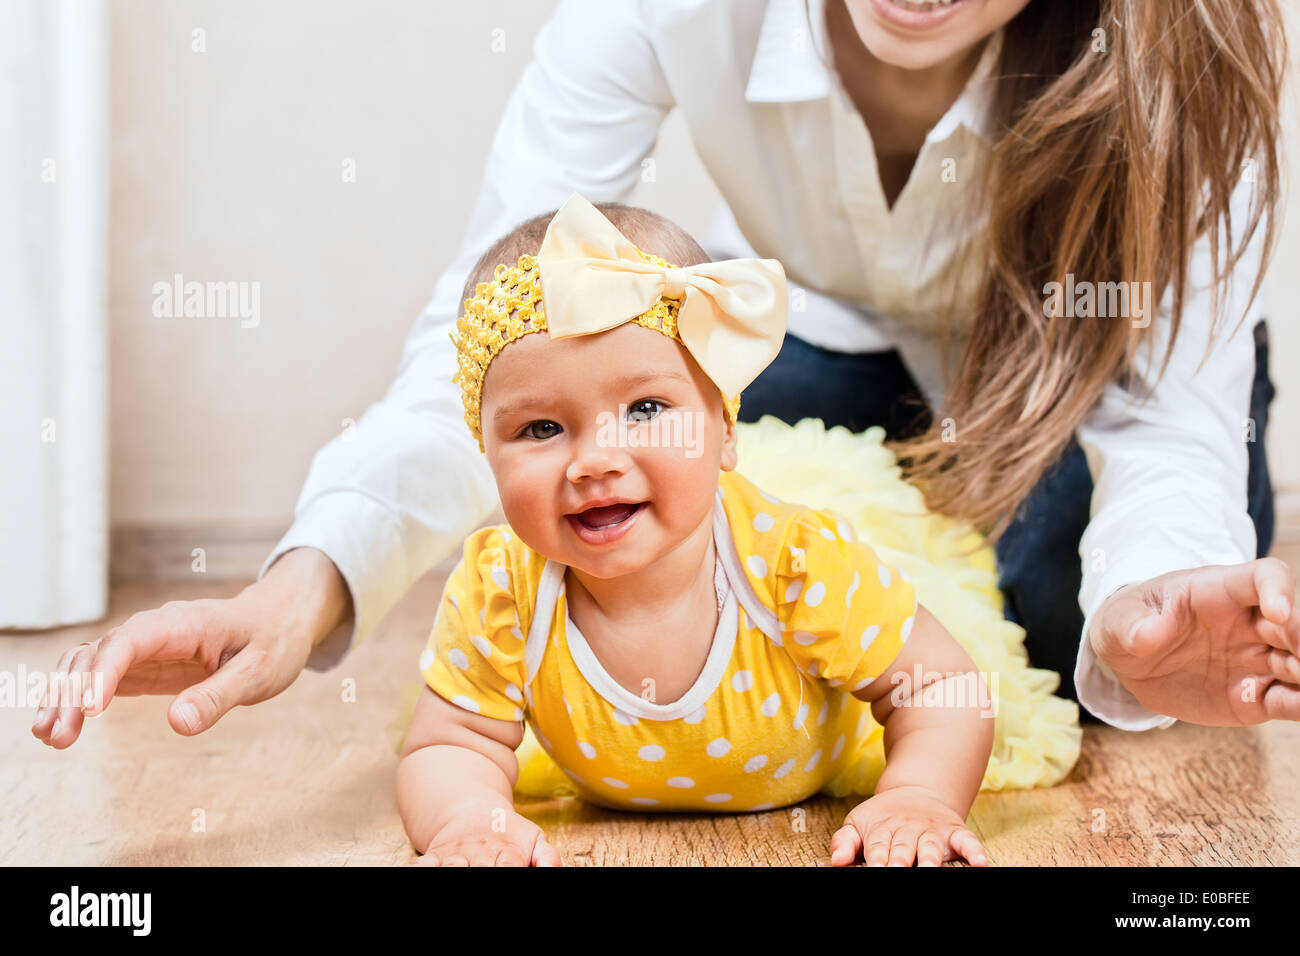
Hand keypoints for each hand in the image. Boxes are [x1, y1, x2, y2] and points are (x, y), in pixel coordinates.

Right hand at [31, 548, 350, 747]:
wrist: (280, 619)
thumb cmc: (273, 641)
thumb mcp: (259, 672)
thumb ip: (219, 696)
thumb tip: (178, 724)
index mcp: (182, 624)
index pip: (129, 641)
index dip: (104, 672)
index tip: (90, 709)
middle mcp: (154, 629)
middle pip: (98, 654)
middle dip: (73, 692)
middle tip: (57, 737)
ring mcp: (144, 646)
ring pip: (88, 664)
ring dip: (64, 696)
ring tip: (49, 737)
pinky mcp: (142, 664)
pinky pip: (98, 675)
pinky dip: (76, 697)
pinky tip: (61, 726)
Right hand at [415, 803, 559, 866]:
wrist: (473, 810)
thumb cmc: (508, 833)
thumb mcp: (534, 840)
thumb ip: (548, 858)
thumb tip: (555, 871)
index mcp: (508, 851)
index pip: (509, 867)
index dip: (510, 872)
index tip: (510, 875)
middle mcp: (480, 852)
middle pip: (479, 870)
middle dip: (481, 875)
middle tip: (482, 877)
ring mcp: (456, 853)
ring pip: (452, 868)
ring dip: (453, 872)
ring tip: (457, 875)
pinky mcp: (435, 853)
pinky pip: (425, 863)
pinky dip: (423, 868)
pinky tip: (425, 870)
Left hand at [830, 785, 988, 866]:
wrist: (916, 790)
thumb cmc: (882, 817)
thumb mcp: (858, 823)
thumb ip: (845, 842)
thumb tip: (836, 861)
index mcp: (882, 829)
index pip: (877, 849)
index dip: (876, 862)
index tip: (875, 872)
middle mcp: (908, 829)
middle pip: (903, 850)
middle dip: (900, 864)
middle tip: (898, 874)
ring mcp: (933, 829)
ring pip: (931, 847)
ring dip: (931, 860)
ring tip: (929, 870)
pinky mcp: (955, 830)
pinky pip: (967, 840)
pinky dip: (975, 850)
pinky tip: (981, 863)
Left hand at [1089, 558, 1299, 725]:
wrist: (1132, 661)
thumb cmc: (1129, 623)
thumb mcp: (1118, 619)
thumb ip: (1131, 624)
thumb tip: (1146, 634)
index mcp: (1220, 591)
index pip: (1263, 576)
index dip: (1277, 589)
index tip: (1277, 612)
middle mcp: (1250, 623)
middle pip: (1294, 624)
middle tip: (1299, 661)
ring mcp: (1257, 659)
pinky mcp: (1256, 696)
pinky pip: (1289, 702)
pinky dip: (1299, 706)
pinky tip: (1298, 708)